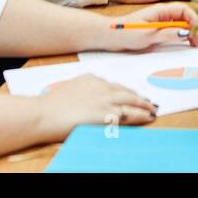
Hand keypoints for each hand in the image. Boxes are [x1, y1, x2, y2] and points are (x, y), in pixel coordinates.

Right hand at [35, 74, 157, 139]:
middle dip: (139, 97)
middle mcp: (102, 87)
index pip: (114, 86)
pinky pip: (129, 114)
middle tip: (149, 102)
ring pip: (132, 101)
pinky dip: (141, 116)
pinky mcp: (106, 115)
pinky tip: (148, 118)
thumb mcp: (69, 89)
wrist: (44, 113)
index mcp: (92, 79)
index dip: (125, 91)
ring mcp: (105, 100)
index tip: (132, 95)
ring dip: (145, 106)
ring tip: (153, 110)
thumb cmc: (51, 104)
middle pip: (126, 91)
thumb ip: (82, 90)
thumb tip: (88, 96)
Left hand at [108, 3, 197, 50]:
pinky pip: (174, 32)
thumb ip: (168, 34)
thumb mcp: (148, 35)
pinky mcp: (158, 31)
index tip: (197, 33)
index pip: (184, 11)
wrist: (110, 37)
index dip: (194, 20)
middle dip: (195, 29)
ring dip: (190, 33)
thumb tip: (185, 33)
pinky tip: (185, 44)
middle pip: (185, 18)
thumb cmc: (126, 32)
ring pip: (181, 25)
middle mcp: (162, 15)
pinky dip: (182, 37)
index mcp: (161, 11)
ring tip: (195, 45)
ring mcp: (161, 23)